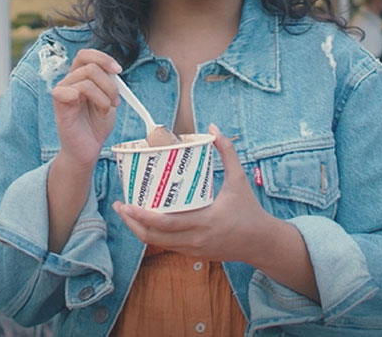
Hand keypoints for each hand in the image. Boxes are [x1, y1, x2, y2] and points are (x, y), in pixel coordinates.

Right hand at [50, 48, 120, 169]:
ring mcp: (62, 91)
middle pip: (90, 66)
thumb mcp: (108, 100)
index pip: (86, 55)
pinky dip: (92, 100)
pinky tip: (94, 112)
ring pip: (86, 79)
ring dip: (104, 96)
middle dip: (109, 84)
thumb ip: (109, 84)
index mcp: (80, 77)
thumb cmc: (95, 125)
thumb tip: (114, 71)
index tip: (118, 71)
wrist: (88, 149)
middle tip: (115, 101)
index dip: (103, 58)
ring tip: (106, 110)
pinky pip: (72, 91)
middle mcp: (69, 81)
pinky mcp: (59, 104)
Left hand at [113, 124, 269, 264]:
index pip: (164, 223)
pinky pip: (167, 246)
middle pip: (153, 237)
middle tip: (119, 205)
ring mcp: (193, 249)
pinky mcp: (194, 254)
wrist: (262, 243)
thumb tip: (213, 127)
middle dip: (131, 222)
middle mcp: (195, 239)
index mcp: (203, 221)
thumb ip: (227, 153)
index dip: (141, 216)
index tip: (126, 203)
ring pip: (157, 244)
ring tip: (127, 212)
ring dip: (139, 229)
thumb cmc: (250, 210)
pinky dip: (153, 235)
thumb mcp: (240, 179)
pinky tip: (146, 221)